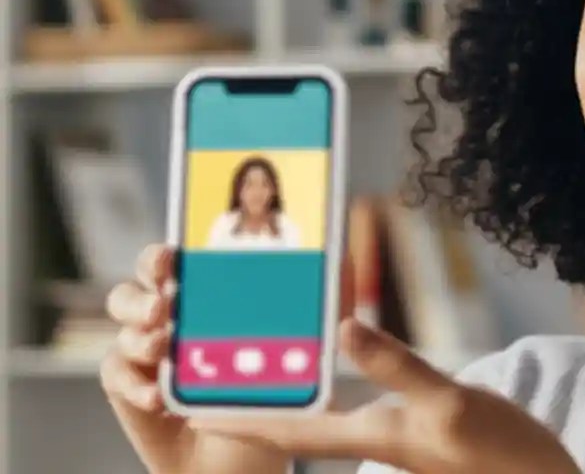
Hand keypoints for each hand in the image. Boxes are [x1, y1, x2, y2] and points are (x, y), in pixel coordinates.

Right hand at [99, 244, 298, 472]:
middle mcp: (165, 316)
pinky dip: (135, 385)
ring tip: (163, 347)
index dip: (162, 256)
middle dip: (142, 292)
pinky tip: (159, 399)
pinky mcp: (128, 385)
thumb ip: (320, 305)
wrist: (239, 455)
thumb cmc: (270, 391)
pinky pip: (116, 375)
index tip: (172, 257)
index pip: (170, 262)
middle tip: (164, 306)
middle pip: (132, 288)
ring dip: (139, 336)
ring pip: (123, 329)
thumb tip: (343, 261)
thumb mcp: (302, 347)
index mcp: (200, 294)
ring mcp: (143, 350)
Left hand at [192, 319, 580, 473]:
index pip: (284, 427)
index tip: (177, 401)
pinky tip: (329, 357)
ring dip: (283, 388)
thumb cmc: (499, 452)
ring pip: (319, 410)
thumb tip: (342, 328)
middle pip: (293, 419)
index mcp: (371, 435)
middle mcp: (373, 436)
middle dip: (247, 399)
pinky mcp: (417, 425)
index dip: (230, 415)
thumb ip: (398, 367)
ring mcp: (395, 433)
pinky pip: (356, 399)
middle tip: (202, 368)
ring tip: (248, 360)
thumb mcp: (449, 403)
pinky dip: (331, 375)